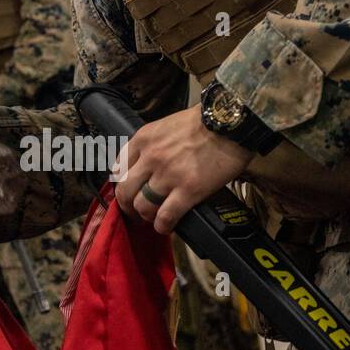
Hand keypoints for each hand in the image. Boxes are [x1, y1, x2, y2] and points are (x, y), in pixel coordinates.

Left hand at [112, 103, 252, 234]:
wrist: (230, 122)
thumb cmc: (203, 122)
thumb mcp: (166, 126)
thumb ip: (152, 145)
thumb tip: (146, 167)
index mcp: (143, 140)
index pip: (118, 169)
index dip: (121, 186)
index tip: (128, 193)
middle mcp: (151, 158)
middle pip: (126, 191)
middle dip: (128, 206)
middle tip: (135, 212)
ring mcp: (168, 175)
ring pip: (143, 206)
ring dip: (146, 216)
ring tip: (154, 218)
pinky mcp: (188, 191)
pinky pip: (166, 216)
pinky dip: (162, 226)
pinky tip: (165, 227)